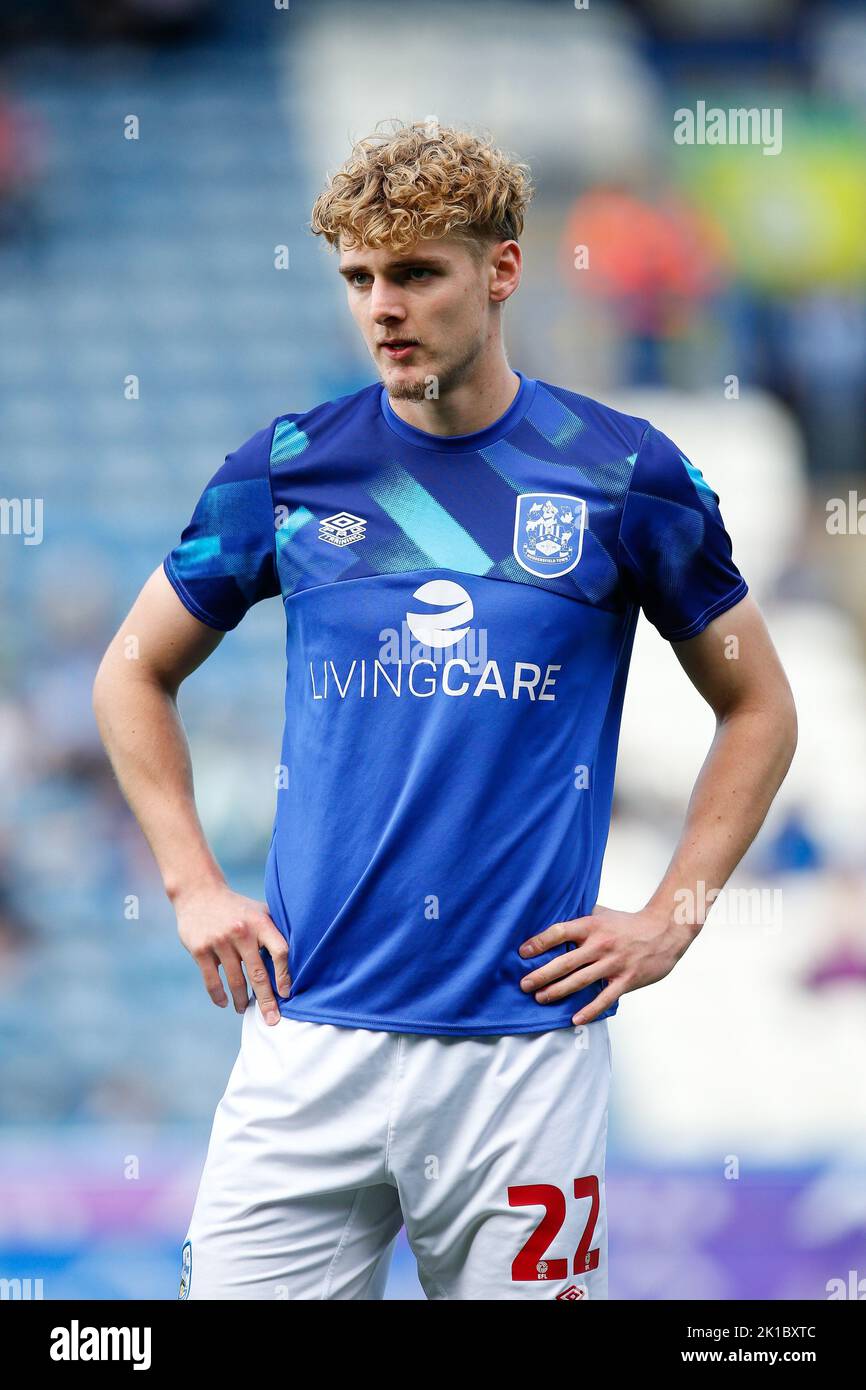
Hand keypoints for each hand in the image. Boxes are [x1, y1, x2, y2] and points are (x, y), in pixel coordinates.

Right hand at [174, 881, 290, 1025]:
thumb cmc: (237, 908)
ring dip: (240, 1000)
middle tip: (272, 1021)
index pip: (280, 951)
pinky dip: (219, 996)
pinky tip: (224, 1003)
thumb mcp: (259, 911)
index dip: (285, 975)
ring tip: (243, 1009)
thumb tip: (300, 958)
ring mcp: (219, 941)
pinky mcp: (200, 950)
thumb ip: (276, 931)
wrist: (199, 893)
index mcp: (260, 922)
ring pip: (235, 981)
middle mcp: (241, 932)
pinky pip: (212, 981)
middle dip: (266, 1001)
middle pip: (258, 973)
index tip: (286, 994)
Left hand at [518, 903, 693, 1023]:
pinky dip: (589, 1010)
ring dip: (557, 991)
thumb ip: (580, 918)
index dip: (539, 942)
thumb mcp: (602, 913)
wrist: (664, 931)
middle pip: (565, 961)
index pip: (559, 932)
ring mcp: (613, 963)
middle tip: (524, 984)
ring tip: (540, 998)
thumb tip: (553, 917)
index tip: (523, 952)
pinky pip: (604, 998)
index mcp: (592, 925)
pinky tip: (574, 1018)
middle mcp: (600, 944)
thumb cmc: (628, 923)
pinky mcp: (626, 980)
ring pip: (580, 981)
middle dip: (541, 974)